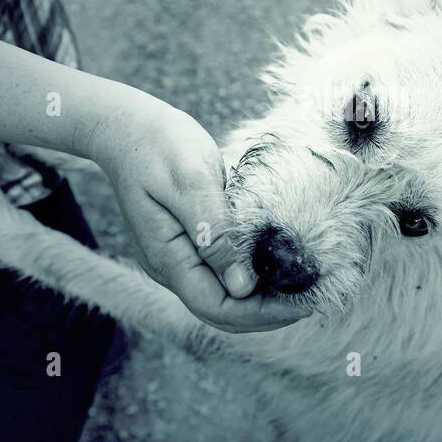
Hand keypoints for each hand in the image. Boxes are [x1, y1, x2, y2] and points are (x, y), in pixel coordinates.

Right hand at [87, 90, 306, 333]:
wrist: (128, 127)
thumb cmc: (158, 147)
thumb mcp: (191, 183)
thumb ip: (214, 234)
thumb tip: (242, 286)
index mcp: (167, 258)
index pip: (217, 308)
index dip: (261, 313)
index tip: (303, 301)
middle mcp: (170, 267)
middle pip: (222, 312)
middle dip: (267, 313)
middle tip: (312, 298)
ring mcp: (177, 258)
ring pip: (223, 297)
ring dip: (262, 300)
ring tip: (302, 287)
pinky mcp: (188, 244)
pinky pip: (221, 274)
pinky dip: (252, 279)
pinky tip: (278, 267)